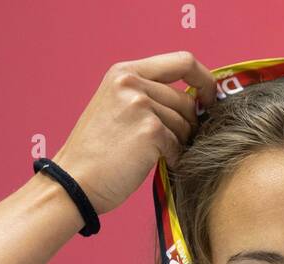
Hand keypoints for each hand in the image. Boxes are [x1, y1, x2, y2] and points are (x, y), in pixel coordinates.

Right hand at [50, 51, 216, 214]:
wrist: (75, 182)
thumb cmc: (96, 154)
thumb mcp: (115, 107)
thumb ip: (147, 95)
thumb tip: (195, 101)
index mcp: (124, 71)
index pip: (183, 61)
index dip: (204, 79)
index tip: (209, 99)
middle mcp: (131, 82)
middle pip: (186, 100)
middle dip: (188, 125)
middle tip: (173, 143)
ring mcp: (141, 105)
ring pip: (185, 124)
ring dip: (179, 144)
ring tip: (157, 154)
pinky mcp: (150, 131)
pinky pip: (179, 145)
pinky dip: (173, 158)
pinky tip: (156, 164)